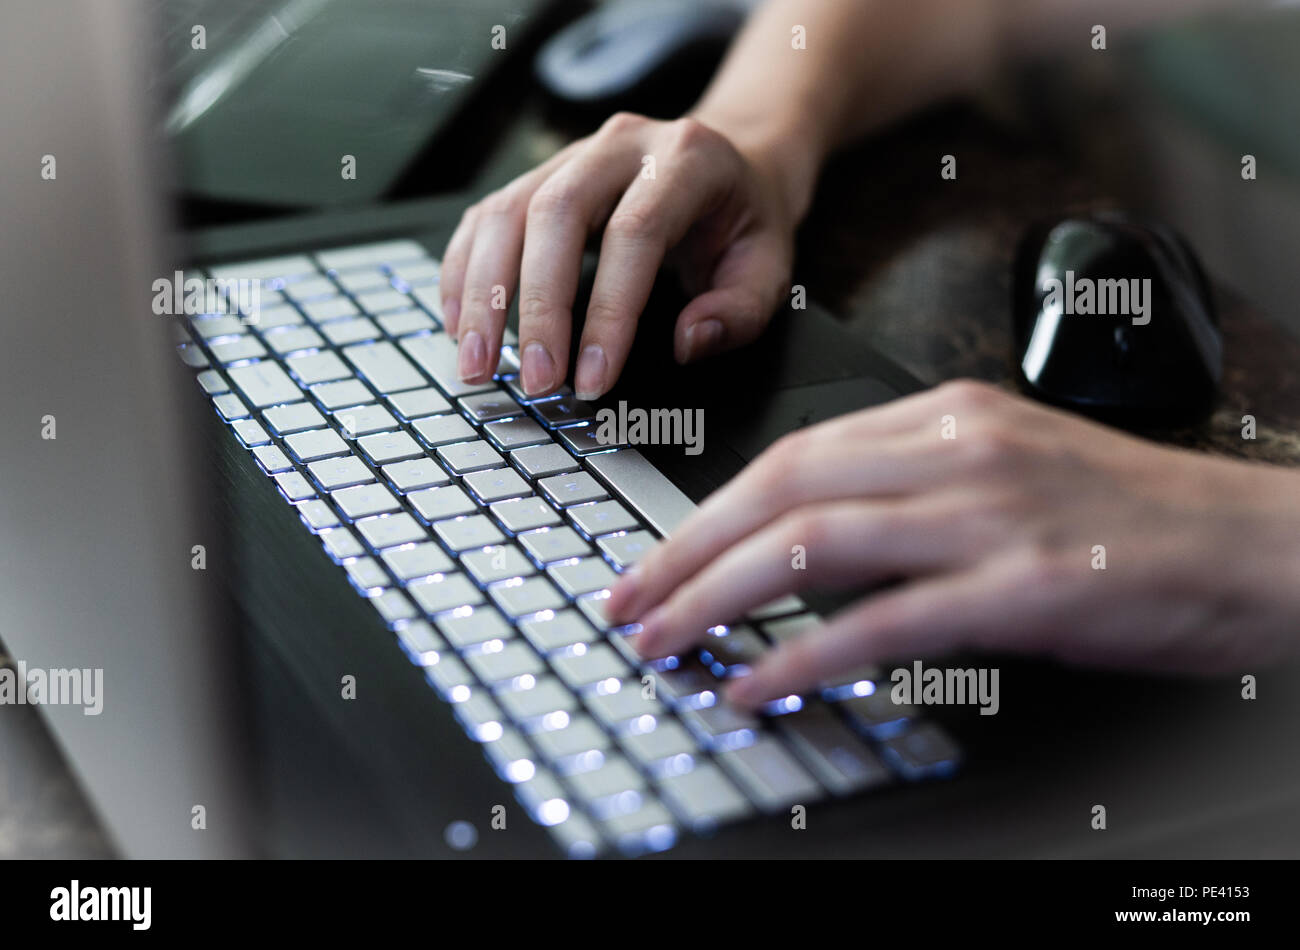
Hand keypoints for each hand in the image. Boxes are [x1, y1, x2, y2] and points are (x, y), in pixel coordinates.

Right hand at [438, 113, 799, 399]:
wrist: (727, 164)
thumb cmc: (742, 221)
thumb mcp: (772, 266)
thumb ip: (739, 310)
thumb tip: (688, 343)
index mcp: (687, 159)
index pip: (635, 233)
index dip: (608, 311)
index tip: (592, 378)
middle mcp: (619, 146)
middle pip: (556, 214)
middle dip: (537, 306)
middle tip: (534, 380)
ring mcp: (570, 156)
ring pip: (506, 212)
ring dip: (483, 294)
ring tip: (476, 363)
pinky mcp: (536, 178)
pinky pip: (484, 218)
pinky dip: (464, 273)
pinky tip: (460, 323)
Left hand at [607, 380, 1299, 707]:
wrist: (1255, 544)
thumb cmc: (1130, 518)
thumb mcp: (1006, 476)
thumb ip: (909, 492)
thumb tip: (806, 542)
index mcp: (947, 417)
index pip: (792, 452)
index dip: (709, 509)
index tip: (658, 555)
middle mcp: (957, 451)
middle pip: (780, 488)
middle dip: (685, 551)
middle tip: (629, 600)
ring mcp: (988, 515)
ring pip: (810, 544)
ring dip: (717, 597)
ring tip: (664, 640)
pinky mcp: (1023, 587)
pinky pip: (884, 621)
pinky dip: (805, 655)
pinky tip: (758, 683)